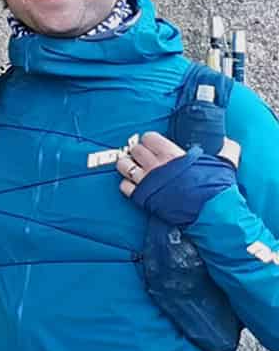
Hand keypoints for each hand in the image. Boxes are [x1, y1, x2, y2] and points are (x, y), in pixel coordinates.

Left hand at [119, 130, 239, 225]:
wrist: (211, 213)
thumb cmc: (217, 188)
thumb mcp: (225, 163)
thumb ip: (226, 148)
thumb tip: (227, 140)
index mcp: (173, 154)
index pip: (149, 138)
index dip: (150, 139)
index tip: (153, 144)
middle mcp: (156, 166)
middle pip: (135, 150)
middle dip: (138, 151)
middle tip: (143, 156)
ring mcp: (148, 182)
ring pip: (124, 166)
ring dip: (127, 165)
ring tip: (134, 167)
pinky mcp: (142, 198)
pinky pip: (124, 186)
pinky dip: (127, 184)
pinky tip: (135, 184)